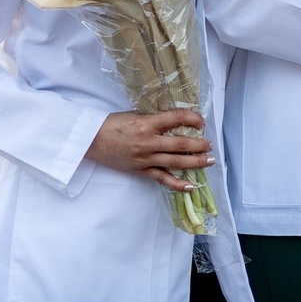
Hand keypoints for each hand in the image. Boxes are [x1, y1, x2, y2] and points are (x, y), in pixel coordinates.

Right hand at [85, 110, 211, 192]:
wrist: (90, 141)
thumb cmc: (111, 124)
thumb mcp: (134, 115)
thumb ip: (154, 118)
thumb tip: (175, 120)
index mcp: (147, 123)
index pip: (176, 118)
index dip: (192, 118)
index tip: (201, 121)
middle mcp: (148, 142)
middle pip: (181, 144)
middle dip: (199, 145)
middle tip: (210, 145)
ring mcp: (145, 158)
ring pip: (175, 162)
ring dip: (195, 162)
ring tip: (209, 161)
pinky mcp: (141, 170)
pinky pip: (162, 178)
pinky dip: (176, 184)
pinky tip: (190, 186)